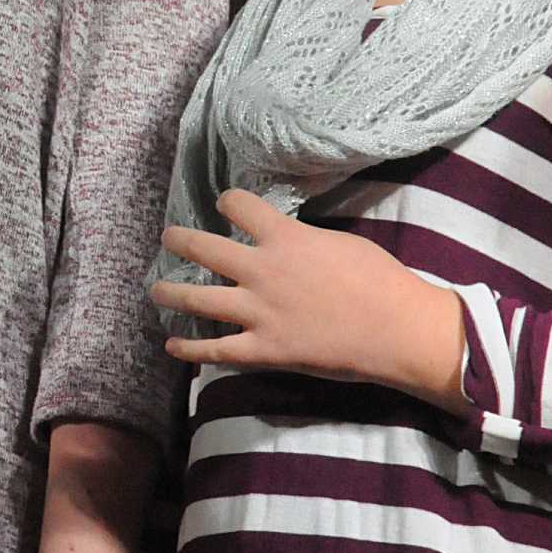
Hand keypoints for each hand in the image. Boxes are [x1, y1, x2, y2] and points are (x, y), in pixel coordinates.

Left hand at [151, 188, 465, 407]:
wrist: (396, 329)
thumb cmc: (380, 280)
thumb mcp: (341, 242)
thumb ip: (305, 241)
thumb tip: (289, 242)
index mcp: (284, 238)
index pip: (239, 206)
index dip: (229, 202)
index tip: (225, 204)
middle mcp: (261, 271)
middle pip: (203, 248)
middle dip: (180, 240)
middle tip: (167, 237)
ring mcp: (258, 312)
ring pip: (198, 299)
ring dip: (171, 293)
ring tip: (154, 290)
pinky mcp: (263, 349)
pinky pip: (217, 350)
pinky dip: (190, 349)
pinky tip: (172, 346)